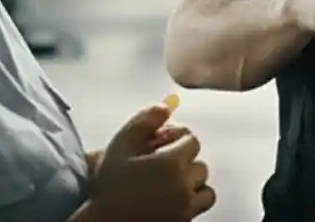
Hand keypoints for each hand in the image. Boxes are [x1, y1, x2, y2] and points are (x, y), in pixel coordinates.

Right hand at [89, 104, 215, 220]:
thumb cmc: (110, 186)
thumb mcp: (120, 145)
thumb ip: (144, 122)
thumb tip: (165, 107)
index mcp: (172, 163)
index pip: (191, 141)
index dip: (176, 140)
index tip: (160, 146)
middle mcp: (184, 186)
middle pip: (199, 164)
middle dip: (183, 162)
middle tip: (161, 166)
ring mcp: (187, 207)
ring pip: (205, 187)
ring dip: (191, 183)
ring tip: (169, 184)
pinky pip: (199, 206)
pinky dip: (192, 202)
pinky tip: (172, 199)